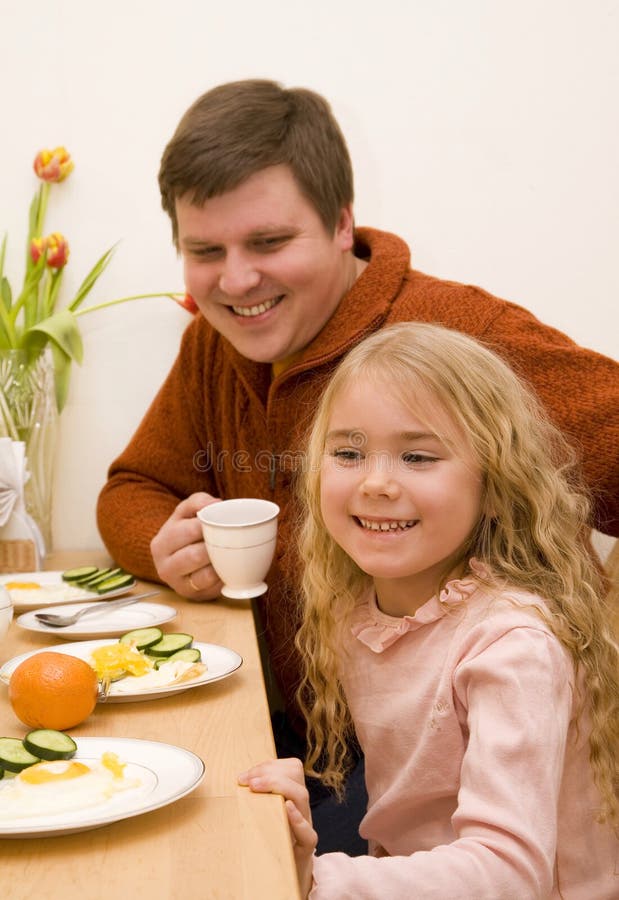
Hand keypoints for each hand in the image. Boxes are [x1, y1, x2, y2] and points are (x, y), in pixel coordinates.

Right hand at [150, 493, 223, 599]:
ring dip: (221, 563)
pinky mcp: (190, 594)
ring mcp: (176, 583)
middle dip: (217, 547)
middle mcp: (163, 564)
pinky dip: (222, 576)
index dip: (212, 527)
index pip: (191, 531)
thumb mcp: (186, 512)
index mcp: (162, 542)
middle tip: (231, 540)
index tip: (224, 523)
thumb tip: (215, 504)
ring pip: (205, 574)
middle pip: (196, 555)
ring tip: (229, 553)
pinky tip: (225, 567)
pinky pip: (212, 586)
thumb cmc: (185, 533)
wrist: (177, 559)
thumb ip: (198, 501)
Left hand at [238, 758, 316, 898]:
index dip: (269, 765)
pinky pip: (308, 832)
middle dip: (270, 772)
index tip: (245, 775)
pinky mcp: (305, 848)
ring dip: (278, 786)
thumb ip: (260, 798)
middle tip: (248, 782)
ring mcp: (305, 825)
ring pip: (302, 795)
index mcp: (292, 795)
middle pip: (296, 774)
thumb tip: (239, 780)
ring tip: (256, 788)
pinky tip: (286, 809)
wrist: (286, 873)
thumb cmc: (272, 839)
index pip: (290, 767)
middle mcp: (301, 806)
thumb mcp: (266, 813)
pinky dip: (297, 819)